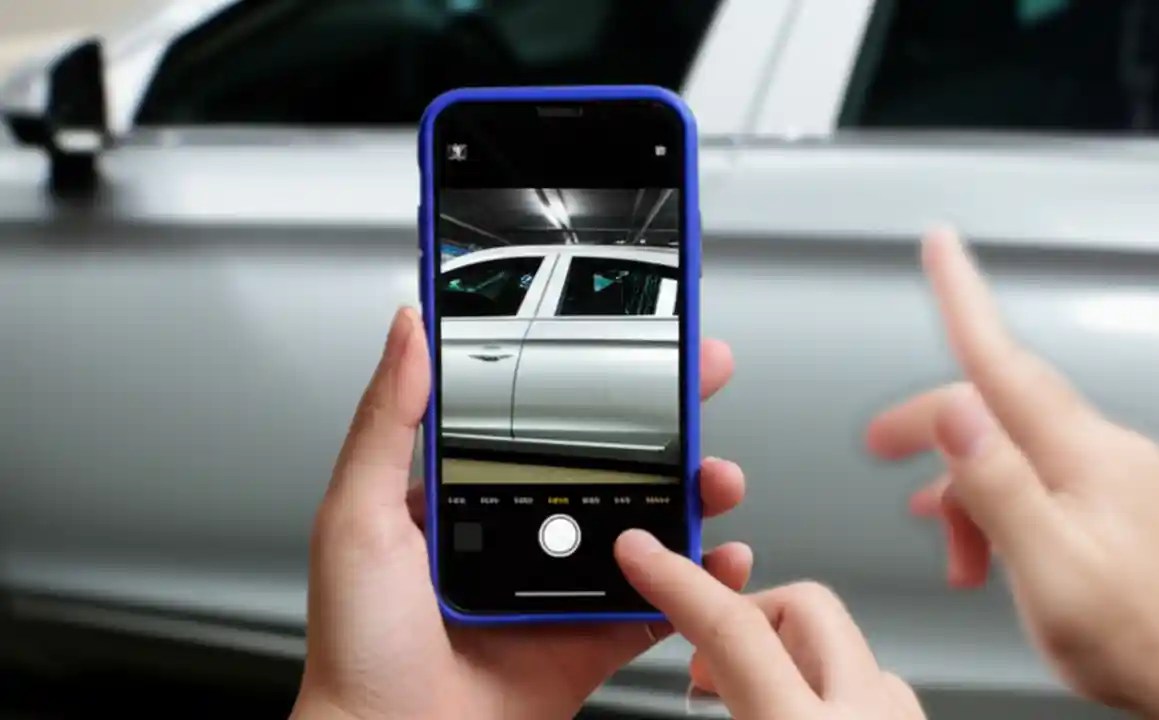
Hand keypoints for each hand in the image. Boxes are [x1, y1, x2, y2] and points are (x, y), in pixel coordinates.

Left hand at [291, 307, 751, 719]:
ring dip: (693, 494)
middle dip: (666, 421)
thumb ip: (388, 421)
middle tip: (702, 380)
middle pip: (611, 463)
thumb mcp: (359, 516)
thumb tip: (407, 331)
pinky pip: (660, 601)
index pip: (543, 416)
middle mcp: (524, 532)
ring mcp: (563, 584)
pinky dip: (701, 579)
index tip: (633, 338)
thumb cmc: (358, 648)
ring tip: (716, 477)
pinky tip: (722, 556)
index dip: (592, 376)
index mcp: (471, 494)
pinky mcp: (592, 637)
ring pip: (647, 525)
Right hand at [615, 530, 925, 718]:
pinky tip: (798, 717)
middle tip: (706, 655)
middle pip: (801, 603)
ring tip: (746, 696)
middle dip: (746, 612)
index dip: (677, 582)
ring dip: (786, 656)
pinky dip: (826, 689)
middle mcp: (871, 716)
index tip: (643, 553)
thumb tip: (691, 670)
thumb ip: (710, 704)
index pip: (731, 629)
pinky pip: (870, 686)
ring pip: (840, 645)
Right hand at [866, 229, 1158, 718]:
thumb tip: (953, 414)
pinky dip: (996, 508)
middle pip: (997, 407)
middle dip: (934, 428)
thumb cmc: (1136, 642)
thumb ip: (997, 485)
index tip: (940, 248)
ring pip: (1011, 451)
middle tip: (881, 444)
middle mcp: (1103, 452)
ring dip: (966, 492)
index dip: (964, 298)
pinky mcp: (1113, 502)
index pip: (1006, 361)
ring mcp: (1112, 475)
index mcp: (1085, 456)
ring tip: (954, 552)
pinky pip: (1036, 480)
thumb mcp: (1049, 568)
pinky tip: (984, 550)